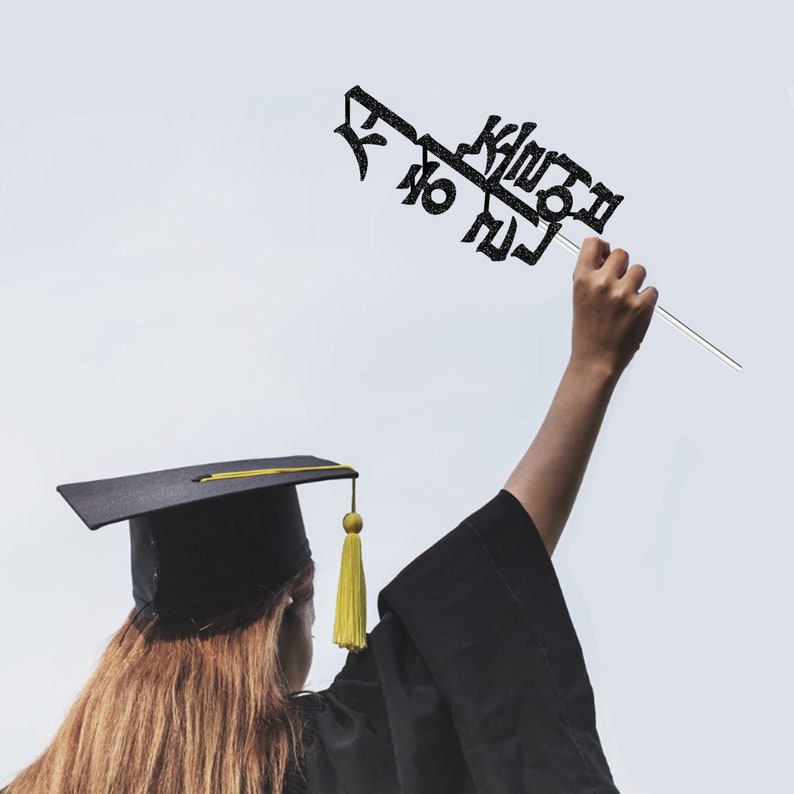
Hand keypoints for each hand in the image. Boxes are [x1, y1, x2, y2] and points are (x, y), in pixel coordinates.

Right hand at [570, 237, 657, 379]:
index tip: (605, 256)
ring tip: (625, 302)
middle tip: (617, 287)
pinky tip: (633, 313)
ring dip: (635, 283)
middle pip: (622, 254)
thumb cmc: (587, 331)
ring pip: (639, 270)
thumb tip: (605, 249)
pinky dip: (645, 300)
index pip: (593, 243)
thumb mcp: (579, 298)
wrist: (595, 361)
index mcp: (583, 280)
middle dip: (622, 268)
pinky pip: (652, 290)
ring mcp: (623, 294)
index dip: (601, 249)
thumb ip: (590, 273)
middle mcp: (602, 283)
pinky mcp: (642, 306)